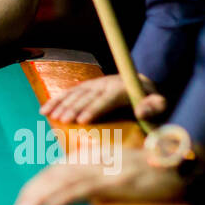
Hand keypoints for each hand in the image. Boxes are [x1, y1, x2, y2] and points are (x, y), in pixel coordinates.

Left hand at [7, 144, 186, 204]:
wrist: (184, 164)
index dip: (35, 186)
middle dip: (30, 194)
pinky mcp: (119, 180)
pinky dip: (68, 196)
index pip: (56, 171)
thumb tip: (68, 198)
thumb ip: (94, 182)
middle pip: (54, 175)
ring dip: (40, 198)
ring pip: (65, 181)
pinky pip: (89, 188)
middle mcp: (95, 159)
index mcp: (93, 157)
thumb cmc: (152, 170)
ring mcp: (106, 169)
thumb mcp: (117, 173)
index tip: (20, 204)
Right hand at [41, 72, 165, 124]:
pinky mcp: (86, 86)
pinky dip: (55, 100)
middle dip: (74, 108)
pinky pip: (68, 92)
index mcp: (122, 89)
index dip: (93, 109)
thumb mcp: (159, 104)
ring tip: (51, 116)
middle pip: (87, 97)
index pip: (106, 99)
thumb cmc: (150, 102)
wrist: (140, 85)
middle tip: (62, 121)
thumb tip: (141, 111)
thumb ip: (155, 107)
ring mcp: (94, 83)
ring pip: (75, 93)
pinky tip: (44, 110)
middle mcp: (106, 83)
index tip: (82, 120)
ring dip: (62, 104)